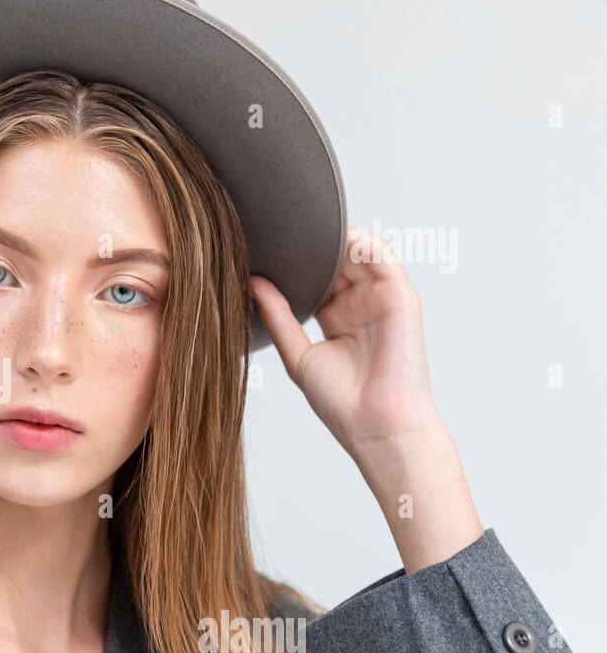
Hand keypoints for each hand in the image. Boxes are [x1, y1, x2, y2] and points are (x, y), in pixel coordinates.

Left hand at [249, 226, 435, 453]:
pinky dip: (359, 239)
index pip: (315, 278)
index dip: (293, 262)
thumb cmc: (340, 401)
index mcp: (336, 319)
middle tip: (277, 229)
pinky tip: (331, 235)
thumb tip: (252, 282)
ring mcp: (381, 299)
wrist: (376, 426)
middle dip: (309, 245)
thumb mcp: (297, 354)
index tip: (263, 248)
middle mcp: (360, 306)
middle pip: (335, 261)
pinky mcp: (400, 296)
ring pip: (357, 252)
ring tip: (300, 226)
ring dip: (332, 236)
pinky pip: (381, 255)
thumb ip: (277, 316)